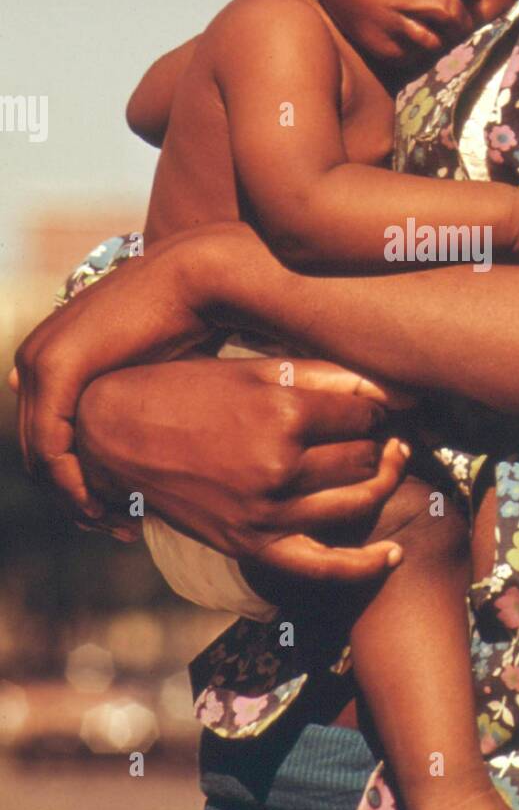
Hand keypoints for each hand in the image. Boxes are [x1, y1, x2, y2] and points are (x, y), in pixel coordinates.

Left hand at [14, 229, 218, 515]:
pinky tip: (104, 505)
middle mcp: (32, 360)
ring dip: (73, 501)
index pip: (45, 441)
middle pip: (36, 455)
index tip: (111, 514)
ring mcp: (37, 362)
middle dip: (73, 501)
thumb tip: (132, 440)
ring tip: (114, 526)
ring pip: (38, 459)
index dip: (74, 484)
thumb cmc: (188, 322)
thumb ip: (125, 401)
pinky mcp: (54, 369)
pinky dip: (72, 484)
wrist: (196, 279)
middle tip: (113, 531)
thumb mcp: (147, 371)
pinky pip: (50, 448)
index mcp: (49, 360)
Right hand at [76, 356, 413, 581]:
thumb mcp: (256, 371)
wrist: (116, 435)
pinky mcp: (250, 544)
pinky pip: (322, 566)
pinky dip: (364, 565)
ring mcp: (265, 512)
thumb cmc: (188, 391)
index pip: (366, 414)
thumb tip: (392, 385)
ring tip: (389, 465)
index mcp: (284, 413)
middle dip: (383, 441)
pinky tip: (393, 555)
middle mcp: (279, 465)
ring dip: (382, 482)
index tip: (383, 404)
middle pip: (366, 458)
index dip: (382, 408)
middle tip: (389, 431)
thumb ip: (326, 376)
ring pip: (357, 502)